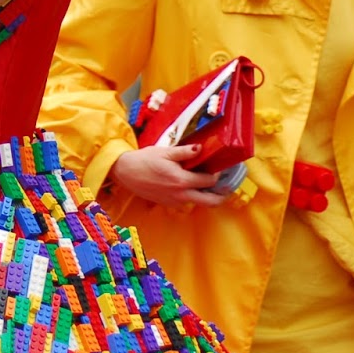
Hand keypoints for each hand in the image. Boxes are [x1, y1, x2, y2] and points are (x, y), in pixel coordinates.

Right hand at [109, 146, 227, 207]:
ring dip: (208, 197)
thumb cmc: (144, 160)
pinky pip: (187, 203)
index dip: (217, 175)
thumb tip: (201, 149)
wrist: (126, 173)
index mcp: (181, 181)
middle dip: (222, 196)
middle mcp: (180, 195)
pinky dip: (194, 196)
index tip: (218, 168)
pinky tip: (191, 186)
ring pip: (199, 204)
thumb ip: (185, 152)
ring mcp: (175, 202)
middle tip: (227, 188)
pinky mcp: (168, 204)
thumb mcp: (165, 152)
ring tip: (210, 186)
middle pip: (210, 202)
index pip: (209, 181)